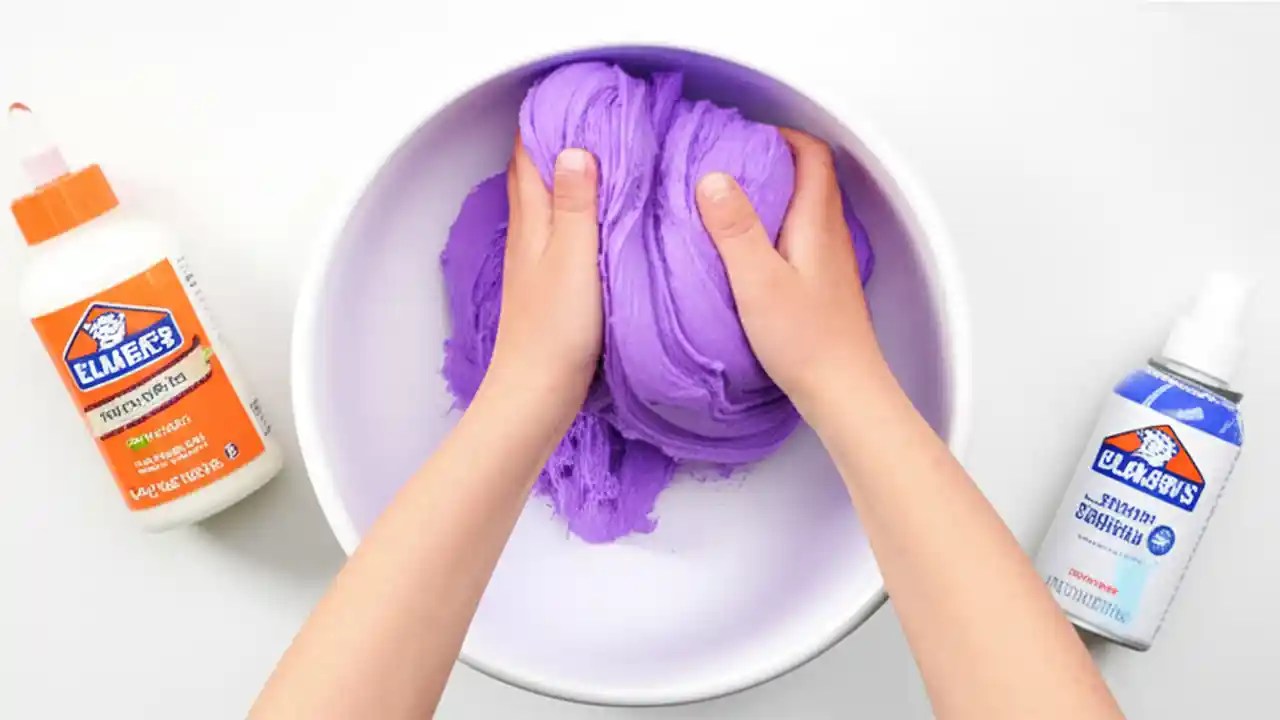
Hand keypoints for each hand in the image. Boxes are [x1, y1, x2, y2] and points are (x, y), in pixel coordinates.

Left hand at [479, 141, 601, 432]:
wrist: (537, 394)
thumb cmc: (556, 332)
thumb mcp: (574, 259)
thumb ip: (577, 206)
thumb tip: (575, 149)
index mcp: (533, 224)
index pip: (529, 159)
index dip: (542, 125)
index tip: (570, 100)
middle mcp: (529, 238)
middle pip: (535, 178)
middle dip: (554, 145)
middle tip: (589, 120)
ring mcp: (537, 264)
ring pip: (548, 206)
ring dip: (566, 179)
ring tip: (599, 159)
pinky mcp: (551, 288)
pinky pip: (562, 234)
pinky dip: (576, 214)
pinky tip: (599, 221)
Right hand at [695, 129, 882, 422]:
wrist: (843, 391)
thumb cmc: (806, 341)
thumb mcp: (758, 281)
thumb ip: (735, 229)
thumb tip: (714, 177)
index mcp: (817, 223)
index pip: (812, 155)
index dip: (782, 135)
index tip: (744, 137)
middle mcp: (830, 235)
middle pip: (810, 177)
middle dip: (773, 161)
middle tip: (732, 163)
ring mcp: (830, 261)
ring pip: (805, 208)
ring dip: (774, 196)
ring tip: (733, 202)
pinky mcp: (823, 285)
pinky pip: (801, 238)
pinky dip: (776, 228)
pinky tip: (750, 252)